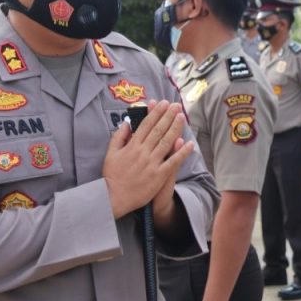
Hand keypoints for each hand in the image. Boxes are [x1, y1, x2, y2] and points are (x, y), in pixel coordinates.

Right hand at [102, 100, 194, 217]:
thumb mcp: (110, 153)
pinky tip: (189, 143)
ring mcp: (152, 163)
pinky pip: (173, 162)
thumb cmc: (112, 176)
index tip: (162, 103)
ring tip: (182, 117)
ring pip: (166, 142)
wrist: (114, 197)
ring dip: (175, 128)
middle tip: (176, 105)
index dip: (155, 113)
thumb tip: (127, 123)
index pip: (146, 125)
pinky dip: (182, 152)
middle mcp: (143, 152)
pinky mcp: (159, 175)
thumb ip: (118, 137)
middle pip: (158, 130)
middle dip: (168, 116)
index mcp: (132, 146)